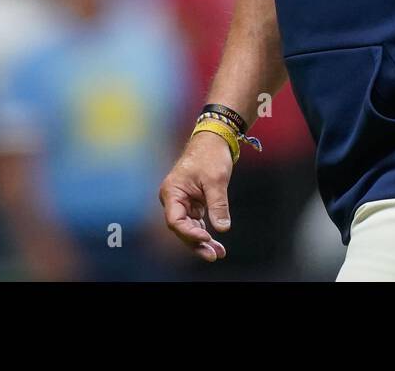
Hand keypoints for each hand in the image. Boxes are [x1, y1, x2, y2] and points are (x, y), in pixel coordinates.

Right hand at [158, 131, 234, 262]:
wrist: (214, 139)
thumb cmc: (211, 155)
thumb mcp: (216, 180)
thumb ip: (218, 205)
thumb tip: (223, 229)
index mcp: (172, 192)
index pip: (175, 221)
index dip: (190, 233)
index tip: (207, 237)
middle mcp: (173, 199)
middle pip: (182, 228)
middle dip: (197, 243)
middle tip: (214, 255)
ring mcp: (182, 202)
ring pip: (189, 228)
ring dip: (203, 241)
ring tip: (219, 253)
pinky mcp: (192, 203)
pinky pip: (196, 222)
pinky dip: (205, 231)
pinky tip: (216, 243)